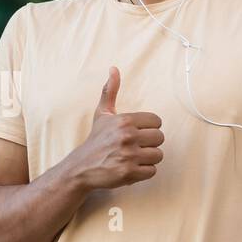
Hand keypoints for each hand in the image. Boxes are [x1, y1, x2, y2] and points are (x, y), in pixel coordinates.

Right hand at [71, 66, 164, 189]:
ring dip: (148, 158)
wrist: (81, 167)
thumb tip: (114, 68)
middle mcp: (128, 137)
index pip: (157, 121)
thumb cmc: (95, 140)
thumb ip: (110, 91)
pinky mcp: (129, 173)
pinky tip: (132, 168)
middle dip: (149, 144)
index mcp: (124, 121)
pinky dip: (144, 172)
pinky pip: (152, 171)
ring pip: (158, 155)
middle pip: (160, 138)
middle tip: (135, 146)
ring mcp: (129, 156)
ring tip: (133, 158)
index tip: (137, 133)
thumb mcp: (102, 114)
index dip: (149, 128)